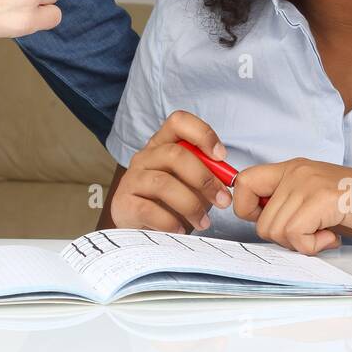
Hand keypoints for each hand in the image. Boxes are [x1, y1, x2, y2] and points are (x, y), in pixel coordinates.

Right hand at [109, 111, 234, 232]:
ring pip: (164, 184)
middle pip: (175, 154)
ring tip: (203, 222)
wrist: (139, 229)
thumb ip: (207, 175)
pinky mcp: (124, 203)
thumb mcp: (191, 184)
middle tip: (222, 200)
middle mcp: (145, 157)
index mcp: (162, 144)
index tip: (221, 157)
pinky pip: (150, 210)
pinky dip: (171, 222)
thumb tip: (226, 179)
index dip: (203, 134)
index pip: (179, 122)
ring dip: (191, 205)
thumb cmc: (170, 203)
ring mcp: (132, 179)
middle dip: (204, 179)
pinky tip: (181, 230)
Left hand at [232, 159, 351, 254]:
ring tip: (326, 233)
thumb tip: (263, 225)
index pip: (242, 182)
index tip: (274, 223)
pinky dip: (312, 246)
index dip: (247, 209)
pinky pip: (294, 235)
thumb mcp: (318, 201)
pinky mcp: (323, 198)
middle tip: (312, 235)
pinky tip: (332, 237)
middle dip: (283, 239)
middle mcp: (296, 170)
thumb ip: (290, 207)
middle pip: (258, 219)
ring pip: (274, 230)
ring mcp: (308, 182)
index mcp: (293, 168)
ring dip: (300, 244)